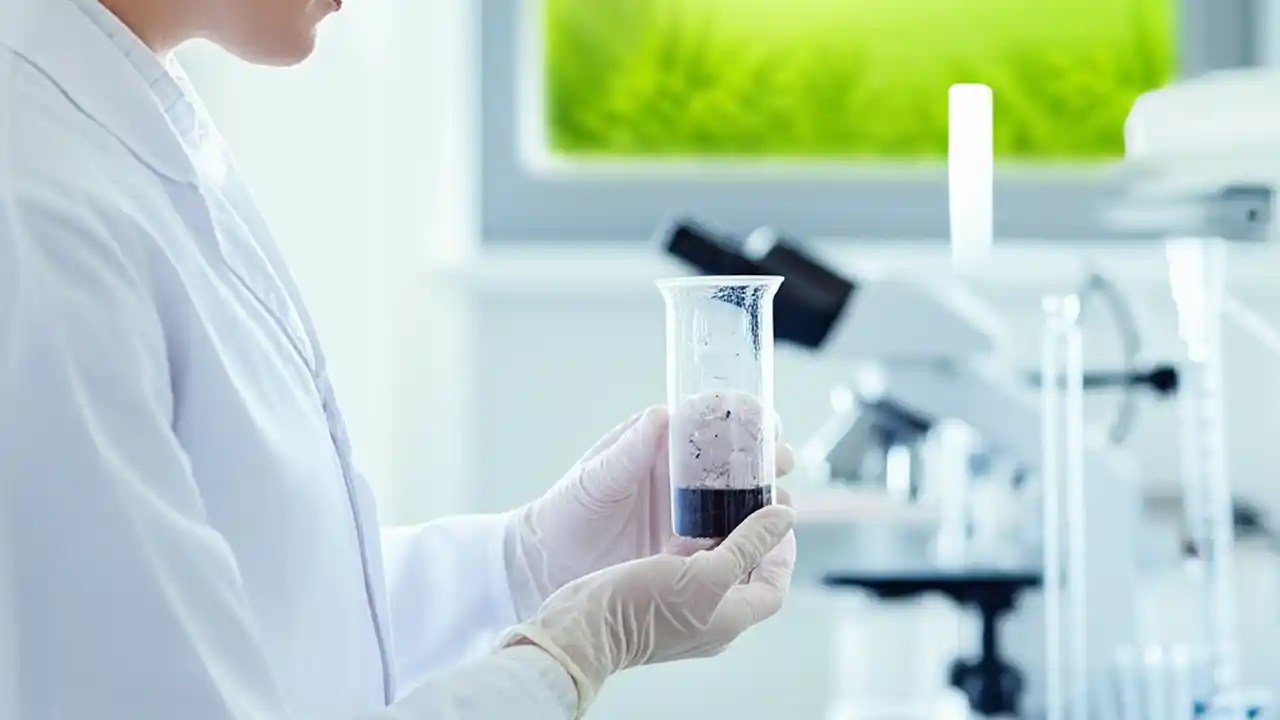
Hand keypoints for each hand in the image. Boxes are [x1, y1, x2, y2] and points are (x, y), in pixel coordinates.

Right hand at [503, 505, 796, 715]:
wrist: (583, 629)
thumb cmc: (643, 606)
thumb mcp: (704, 571)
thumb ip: (746, 545)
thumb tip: (784, 517)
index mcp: (731, 619)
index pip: (773, 587)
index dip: (782, 553)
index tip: (779, 519)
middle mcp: (712, 619)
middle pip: (746, 577)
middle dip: (754, 541)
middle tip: (752, 503)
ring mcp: (684, 609)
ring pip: (716, 570)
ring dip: (723, 538)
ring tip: (722, 502)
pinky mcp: (658, 597)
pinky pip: (686, 569)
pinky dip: (692, 544)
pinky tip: (684, 519)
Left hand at [506, 406, 794, 617]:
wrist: (548, 563)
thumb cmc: (567, 509)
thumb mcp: (596, 476)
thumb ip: (628, 449)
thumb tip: (661, 413)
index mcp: (663, 446)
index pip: (713, 422)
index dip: (744, 417)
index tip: (765, 418)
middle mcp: (684, 477)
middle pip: (740, 461)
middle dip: (767, 457)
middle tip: (781, 460)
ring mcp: (691, 514)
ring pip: (743, 500)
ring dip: (767, 498)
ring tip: (780, 503)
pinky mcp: (691, 549)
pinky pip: (732, 540)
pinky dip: (754, 538)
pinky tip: (771, 540)